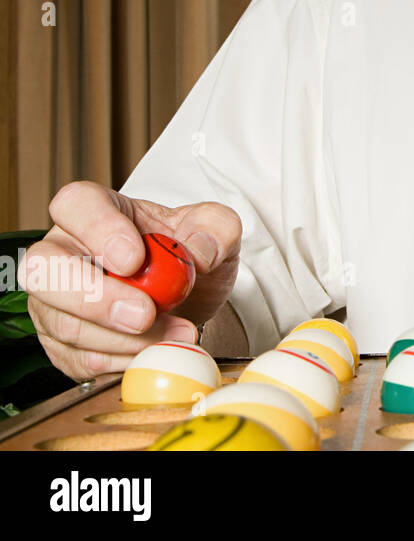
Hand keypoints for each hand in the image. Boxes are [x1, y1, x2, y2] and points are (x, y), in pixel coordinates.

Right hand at [20, 181, 241, 379]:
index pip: (75, 205)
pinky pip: (79, 359)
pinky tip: (156, 350)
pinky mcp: (63, 344)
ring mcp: (55, 301)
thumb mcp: (217, 229)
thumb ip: (215, 229)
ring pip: (63, 324)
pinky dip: (122, 361)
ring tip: (175, 332)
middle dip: (94, 298)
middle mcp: (62, 252)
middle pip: (42, 270)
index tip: (134, 259)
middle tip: (144, 314)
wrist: (191, 298)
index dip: (98, 231)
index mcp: (95, 209)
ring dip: (122, 339)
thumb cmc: (190, 254)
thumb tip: (198, 253)